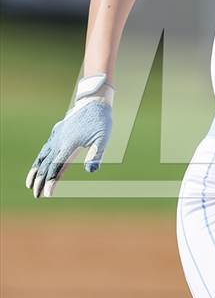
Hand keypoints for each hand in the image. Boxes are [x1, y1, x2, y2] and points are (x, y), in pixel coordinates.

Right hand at [26, 75, 112, 198]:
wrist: (94, 102)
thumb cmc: (101, 122)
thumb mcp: (103, 139)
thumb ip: (96, 154)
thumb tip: (91, 170)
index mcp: (68, 145)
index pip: (56, 167)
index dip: (50, 181)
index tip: (46, 194)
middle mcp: (59, 141)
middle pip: (45, 165)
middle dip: (39, 181)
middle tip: (36, 195)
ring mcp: (57, 136)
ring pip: (41, 156)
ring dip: (35, 170)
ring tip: (29, 183)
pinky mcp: (58, 131)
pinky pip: (46, 147)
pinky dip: (40, 158)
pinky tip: (40, 163)